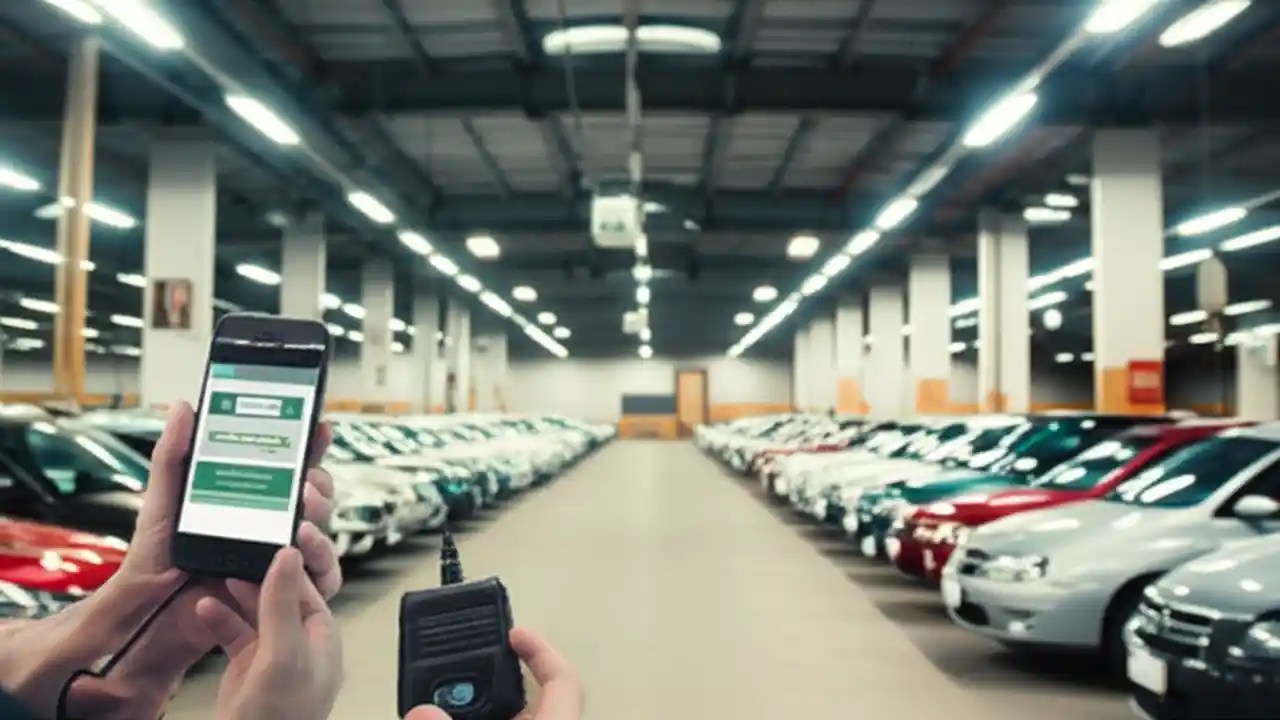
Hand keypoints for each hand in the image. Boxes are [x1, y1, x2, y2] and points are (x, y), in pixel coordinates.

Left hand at [0, 402, 341, 717]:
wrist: (147, 608)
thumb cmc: (156, 555)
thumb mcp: (164, 499)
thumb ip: (174, 454)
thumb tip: (183, 408)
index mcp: (254, 501)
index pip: (294, 469)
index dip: (312, 448)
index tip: (316, 427)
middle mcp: (274, 528)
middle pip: (319, 502)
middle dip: (320, 487)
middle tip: (304, 483)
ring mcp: (281, 562)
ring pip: (326, 541)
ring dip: (323, 527)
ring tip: (300, 522)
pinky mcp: (283, 595)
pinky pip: (318, 583)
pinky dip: (315, 569)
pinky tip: (290, 558)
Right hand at [195, 548, 342, 719]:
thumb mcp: (282, 655)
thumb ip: (282, 604)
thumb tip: (289, 558)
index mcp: (322, 641)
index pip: (311, 589)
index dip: (293, 562)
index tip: (278, 535)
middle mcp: (301, 648)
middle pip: (283, 597)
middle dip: (261, 574)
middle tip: (241, 550)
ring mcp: (273, 661)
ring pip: (257, 614)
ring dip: (238, 594)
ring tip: (220, 574)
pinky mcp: (247, 673)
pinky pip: (235, 636)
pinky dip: (220, 620)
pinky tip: (204, 608)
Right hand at [406, 628, 582, 719]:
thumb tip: (422, 712)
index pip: (563, 679)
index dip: (542, 649)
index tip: (517, 631)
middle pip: (528, 696)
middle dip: (497, 676)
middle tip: (474, 656)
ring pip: (509, 714)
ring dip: (479, 703)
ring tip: (452, 690)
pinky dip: (476, 718)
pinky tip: (450, 716)